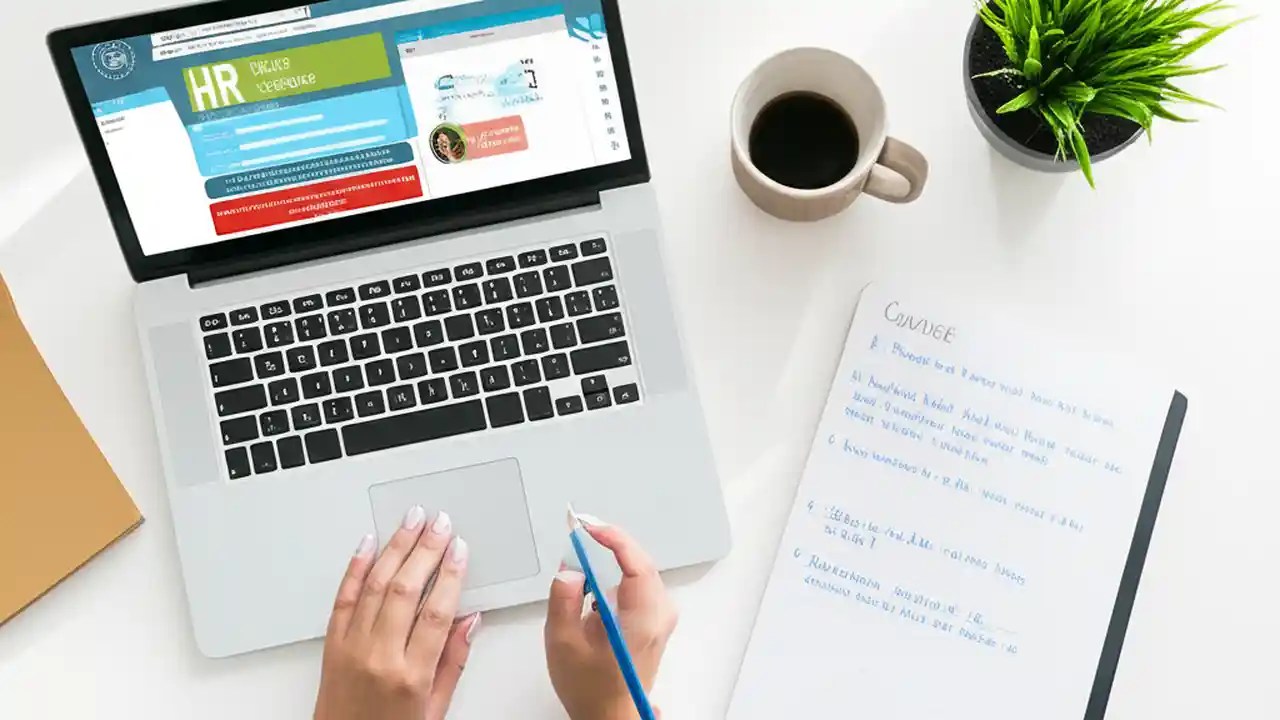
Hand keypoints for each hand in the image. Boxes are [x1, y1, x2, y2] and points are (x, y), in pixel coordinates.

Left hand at [315, 507, 479, 719]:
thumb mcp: (435, 710)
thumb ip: (453, 662)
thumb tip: (469, 621)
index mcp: (411, 676)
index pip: (436, 612)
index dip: (451, 574)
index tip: (460, 550)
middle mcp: (378, 657)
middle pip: (405, 589)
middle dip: (426, 549)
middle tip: (439, 523)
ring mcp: (351, 648)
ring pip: (375, 585)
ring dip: (395, 547)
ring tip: (411, 522)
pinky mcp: (332, 645)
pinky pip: (343, 597)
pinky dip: (355, 567)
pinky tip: (368, 545)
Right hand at [545, 518, 676, 719]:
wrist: (610, 715)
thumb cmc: (589, 687)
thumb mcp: (562, 643)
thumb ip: (564, 601)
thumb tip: (571, 569)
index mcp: (640, 621)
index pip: (637, 565)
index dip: (615, 539)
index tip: (589, 527)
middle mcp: (659, 616)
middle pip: (641, 563)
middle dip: (612, 543)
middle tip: (583, 530)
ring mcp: (661, 618)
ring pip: (642, 571)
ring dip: (616, 558)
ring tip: (587, 552)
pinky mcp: (657, 620)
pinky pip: (642, 584)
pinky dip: (621, 573)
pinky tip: (600, 579)